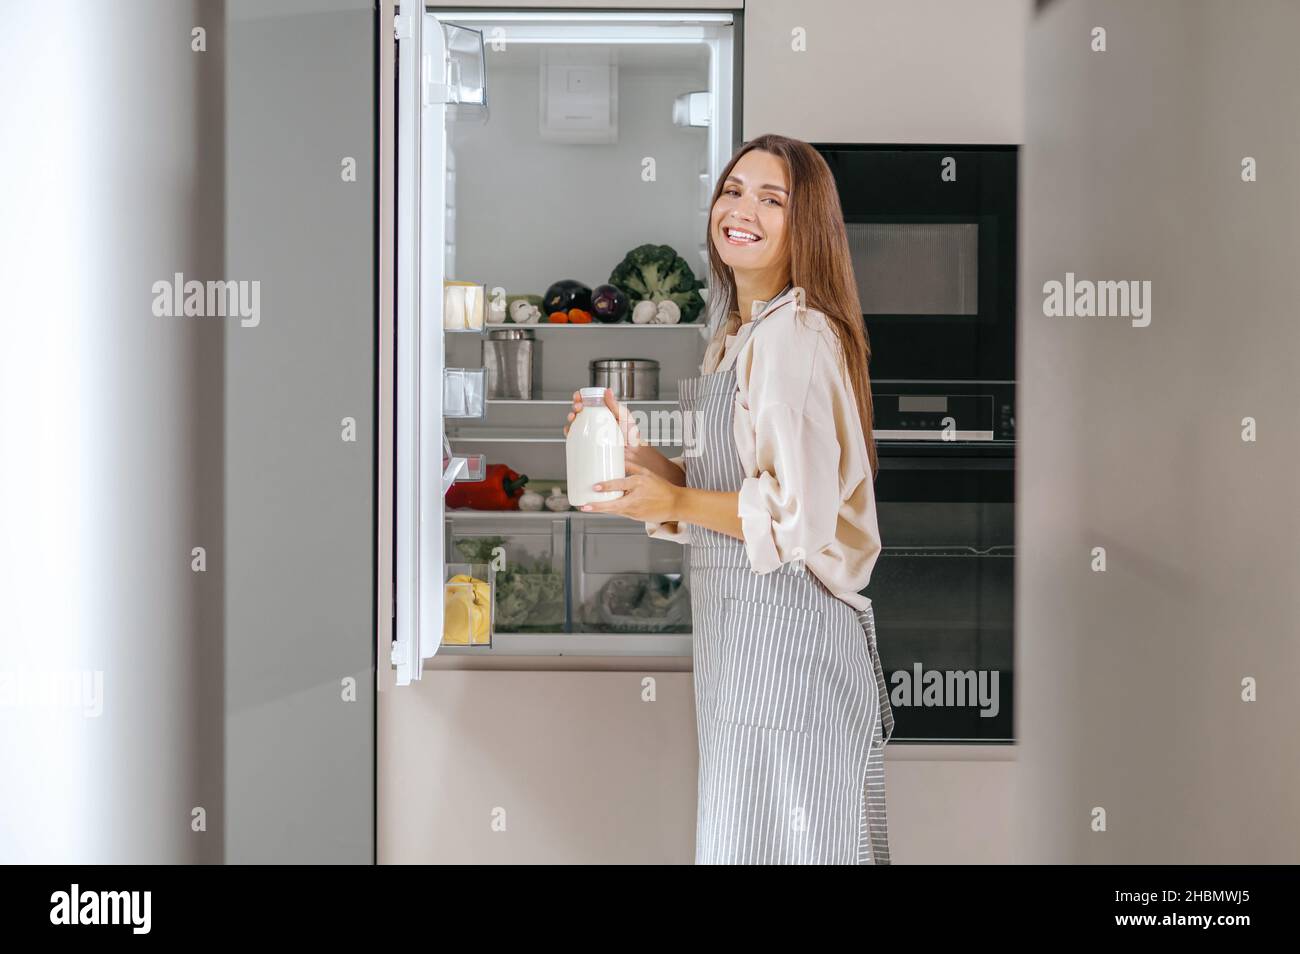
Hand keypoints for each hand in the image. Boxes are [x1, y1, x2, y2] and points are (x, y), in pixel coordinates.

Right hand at [562, 388, 682, 482]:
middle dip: (574, 407)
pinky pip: (575, 439)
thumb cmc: (631, 437)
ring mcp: (590, 434)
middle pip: (579, 412)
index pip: (588, 402)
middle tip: (578, 408)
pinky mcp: (588, 446)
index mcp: (603, 413)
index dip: (581, 397)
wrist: (633, 457)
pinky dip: (569, 433)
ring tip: (574, 417)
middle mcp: (595, 423)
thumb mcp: (625, 417)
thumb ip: (615, 405)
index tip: (578, 396)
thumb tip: (608, 391)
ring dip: (570, 418)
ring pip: (575, 423)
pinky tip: (570, 431)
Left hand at [578, 460, 680, 523]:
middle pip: (613, 505)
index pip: (620, 485)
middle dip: (598, 507)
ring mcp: (635, 510)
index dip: (607, 486)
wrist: (675, 504)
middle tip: (585, 506)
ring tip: (588, 506)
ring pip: (615, 510)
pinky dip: (613, 510)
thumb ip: (631, 466)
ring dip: (601, 509)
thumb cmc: (662, 488)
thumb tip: (618, 457)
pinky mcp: (636, 517)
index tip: (595, 487)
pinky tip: (604, 507)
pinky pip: (621, 512)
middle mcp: (636, 498)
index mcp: (639, 484)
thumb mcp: (647, 473)